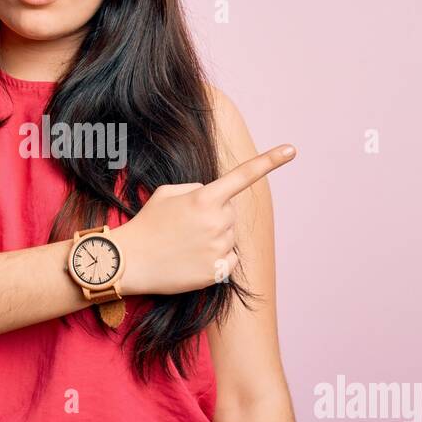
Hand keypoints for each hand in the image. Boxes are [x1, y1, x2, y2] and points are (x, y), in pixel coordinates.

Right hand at [114, 144, 296, 296]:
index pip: (242, 176)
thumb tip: (218, 200)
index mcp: (204, 198)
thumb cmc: (147, 224)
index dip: (269, 161)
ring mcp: (218, 248)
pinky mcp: (217, 272)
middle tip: (184, 225)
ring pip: (229, 237)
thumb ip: (197, 190)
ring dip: (213, 238)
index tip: (291, 150)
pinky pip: (229, 260)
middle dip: (214, 215)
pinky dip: (216, 260)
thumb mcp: (166, 194)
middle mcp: (217, 222)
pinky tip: (191, 260)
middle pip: (230, 213)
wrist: (129, 262)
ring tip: (184, 244)